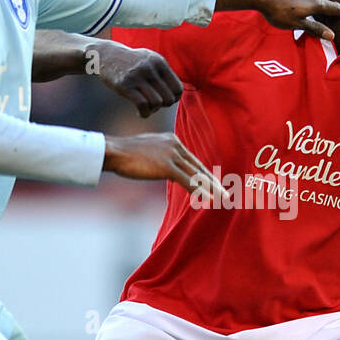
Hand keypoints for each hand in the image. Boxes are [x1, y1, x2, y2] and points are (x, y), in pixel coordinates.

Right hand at [93, 41, 182, 117]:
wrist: (105, 55)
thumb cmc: (130, 61)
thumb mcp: (149, 59)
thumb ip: (163, 73)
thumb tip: (177, 93)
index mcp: (159, 62)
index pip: (178, 88)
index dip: (173, 99)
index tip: (164, 100)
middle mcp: (150, 68)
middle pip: (168, 98)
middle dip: (163, 106)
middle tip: (154, 105)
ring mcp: (137, 76)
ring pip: (157, 103)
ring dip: (153, 110)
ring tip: (146, 108)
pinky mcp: (125, 85)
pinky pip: (142, 105)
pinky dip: (144, 113)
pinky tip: (140, 113)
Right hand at [102, 132, 230, 204]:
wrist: (114, 152)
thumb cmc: (126, 154)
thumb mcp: (149, 151)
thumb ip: (163, 159)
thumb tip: (172, 174)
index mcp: (172, 140)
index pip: (192, 160)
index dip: (204, 174)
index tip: (214, 183)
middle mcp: (175, 145)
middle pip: (198, 167)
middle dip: (213, 182)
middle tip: (225, 193)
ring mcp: (172, 155)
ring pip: (197, 174)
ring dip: (211, 189)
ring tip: (223, 199)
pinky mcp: (167, 166)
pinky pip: (188, 181)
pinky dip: (199, 191)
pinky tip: (208, 199)